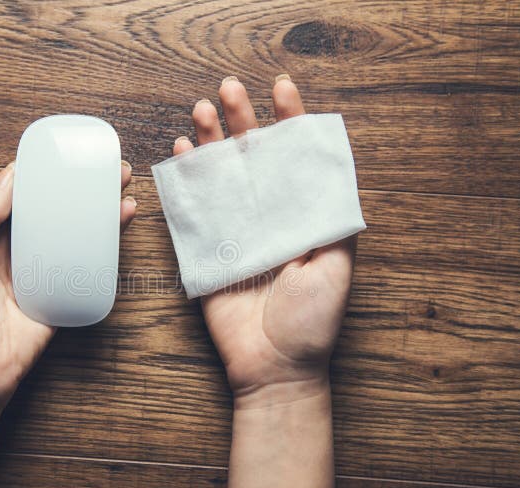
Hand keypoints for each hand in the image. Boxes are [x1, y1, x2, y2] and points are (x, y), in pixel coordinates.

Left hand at [0, 161, 136, 423]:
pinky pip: (85, 267)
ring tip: (122, 187)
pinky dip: (105, 246)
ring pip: (74, 234)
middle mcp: (17, 251)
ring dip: (98, 210)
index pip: (18, 195)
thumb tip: (9, 176)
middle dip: (79, 187)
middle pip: (53, 210)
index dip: (41, 173)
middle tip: (105, 167)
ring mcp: (42, 273)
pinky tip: (120, 226)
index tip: (64, 153)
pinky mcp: (61, 296)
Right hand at [173, 76, 356, 405]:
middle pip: (253, 158)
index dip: (290, 121)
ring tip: (201, 109)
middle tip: (229, 88)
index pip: (295, 159)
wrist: (274, 366)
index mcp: (302, 216)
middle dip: (242, 119)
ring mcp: (236, 231)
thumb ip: (331, 220)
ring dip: (210, 140)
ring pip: (221, 176)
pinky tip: (182, 154)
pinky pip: (195, 209)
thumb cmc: (312, 322)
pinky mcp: (208, 250)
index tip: (282, 88)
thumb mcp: (337, 267)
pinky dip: (187, 181)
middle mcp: (269, 217)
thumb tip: (328, 170)